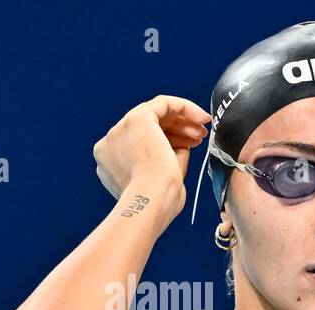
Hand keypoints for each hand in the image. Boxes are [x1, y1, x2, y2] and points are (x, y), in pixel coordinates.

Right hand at [93, 94, 210, 203]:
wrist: (151, 200)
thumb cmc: (160, 201)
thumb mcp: (164, 180)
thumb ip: (169, 160)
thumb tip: (182, 147)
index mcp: (113, 161)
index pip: (142, 143)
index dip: (170, 141)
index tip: (191, 146)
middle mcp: (112, 143)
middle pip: (147, 128)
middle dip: (177, 130)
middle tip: (199, 137)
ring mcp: (121, 130)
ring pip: (155, 115)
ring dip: (182, 121)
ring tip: (203, 132)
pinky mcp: (137, 120)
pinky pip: (163, 103)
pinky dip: (184, 107)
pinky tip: (202, 117)